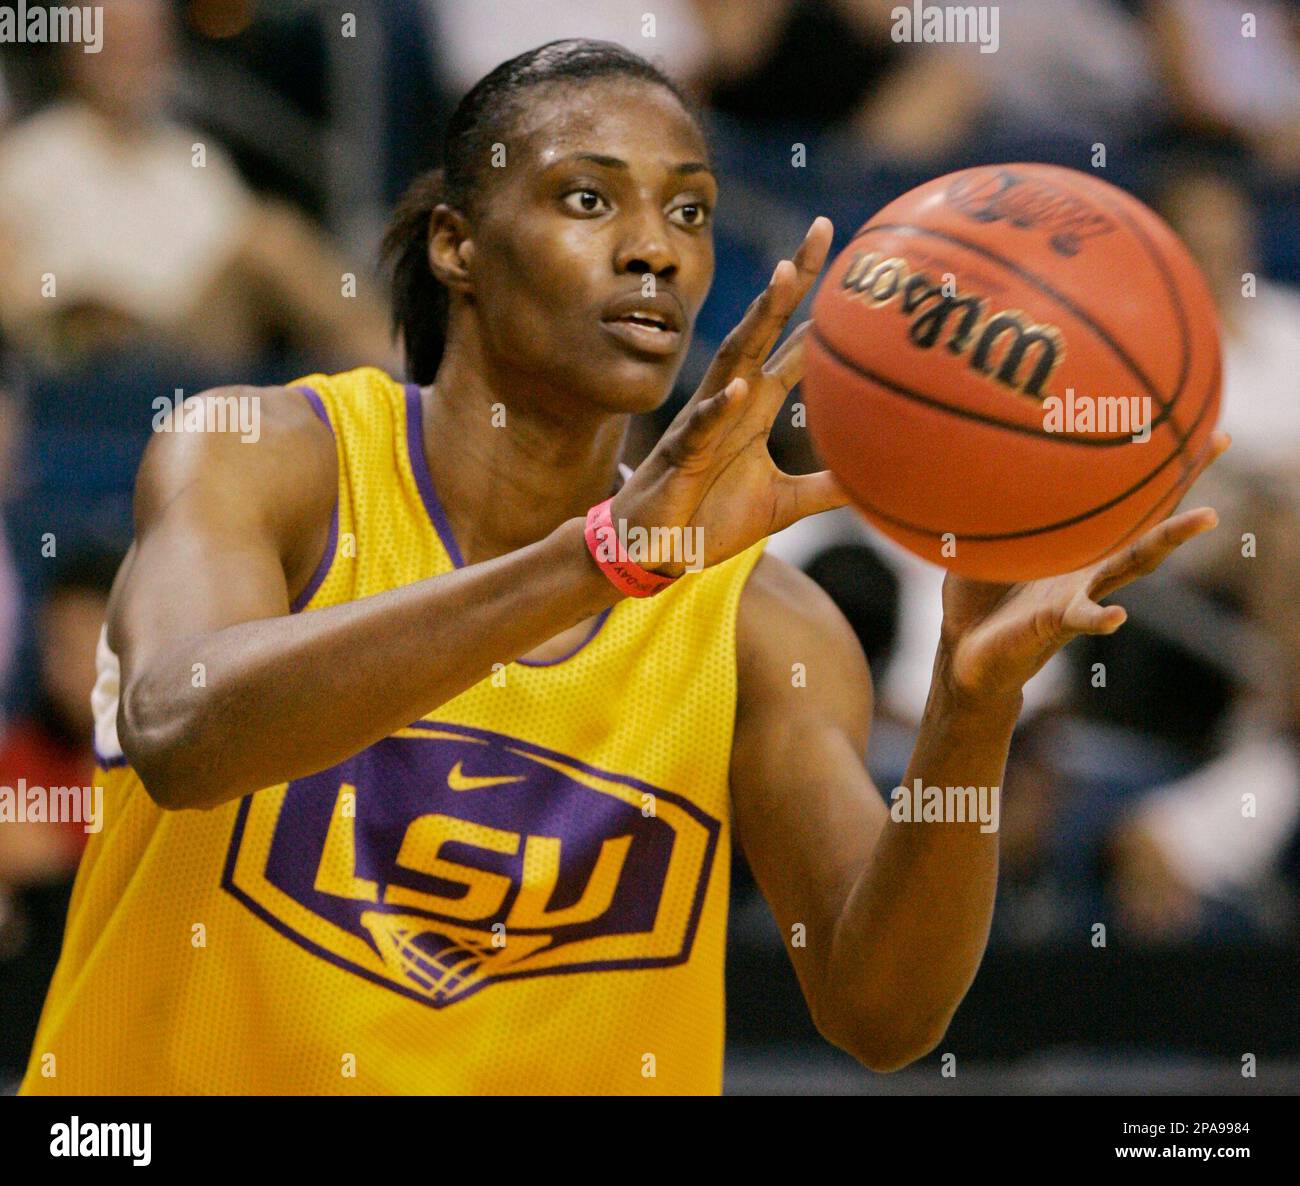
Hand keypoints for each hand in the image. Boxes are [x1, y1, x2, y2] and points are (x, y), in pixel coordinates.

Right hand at [611, 217, 848, 574]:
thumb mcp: (782, 505)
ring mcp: (705, 422)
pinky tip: (738, 388)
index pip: (793, 343)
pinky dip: (719, 408)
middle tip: (820, 231)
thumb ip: (826, 488)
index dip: (815, 303)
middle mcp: (731, 399)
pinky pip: (702, 427)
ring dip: (757, 320)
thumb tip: (877, 487)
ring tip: (782, 279)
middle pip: (764, 328)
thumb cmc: (709, 517)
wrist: (654, 547)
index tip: (845, 254)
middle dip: (790, 281)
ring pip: (733, 360)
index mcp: (755, 405)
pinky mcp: (682, 456)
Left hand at [938, 431, 1231, 702]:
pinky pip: (1081, 617)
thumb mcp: (980, 540)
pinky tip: (1117, 616)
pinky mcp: (1055, 623)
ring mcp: (1079, 592)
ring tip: (1207, 516)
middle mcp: (1090, 565)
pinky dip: (1098, 617)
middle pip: (1148, 517)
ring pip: (1134, 564)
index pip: (1122, 499)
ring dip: (1168, 539)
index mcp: (1077, 544)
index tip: (1185, 418)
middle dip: (1184, 479)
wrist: (965, 653)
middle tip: (1221, 438)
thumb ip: (986, 504)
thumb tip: (971, 450)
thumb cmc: (976, 597)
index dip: (1152, 463)